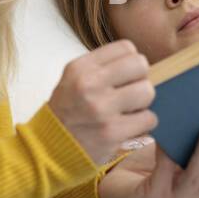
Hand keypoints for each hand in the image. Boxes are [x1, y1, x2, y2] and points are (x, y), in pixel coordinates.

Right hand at [47, 40, 157, 164]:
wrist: (49, 149)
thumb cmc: (68, 112)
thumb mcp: (74, 79)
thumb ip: (103, 67)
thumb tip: (140, 62)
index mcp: (81, 68)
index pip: (126, 48)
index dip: (131, 62)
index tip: (124, 76)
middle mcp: (89, 84)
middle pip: (141, 66)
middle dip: (140, 80)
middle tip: (130, 93)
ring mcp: (101, 109)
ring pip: (147, 92)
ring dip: (143, 103)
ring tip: (129, 111)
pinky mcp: (112, 133)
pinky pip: (149, 119)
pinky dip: (143, 124)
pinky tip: (129, 127)